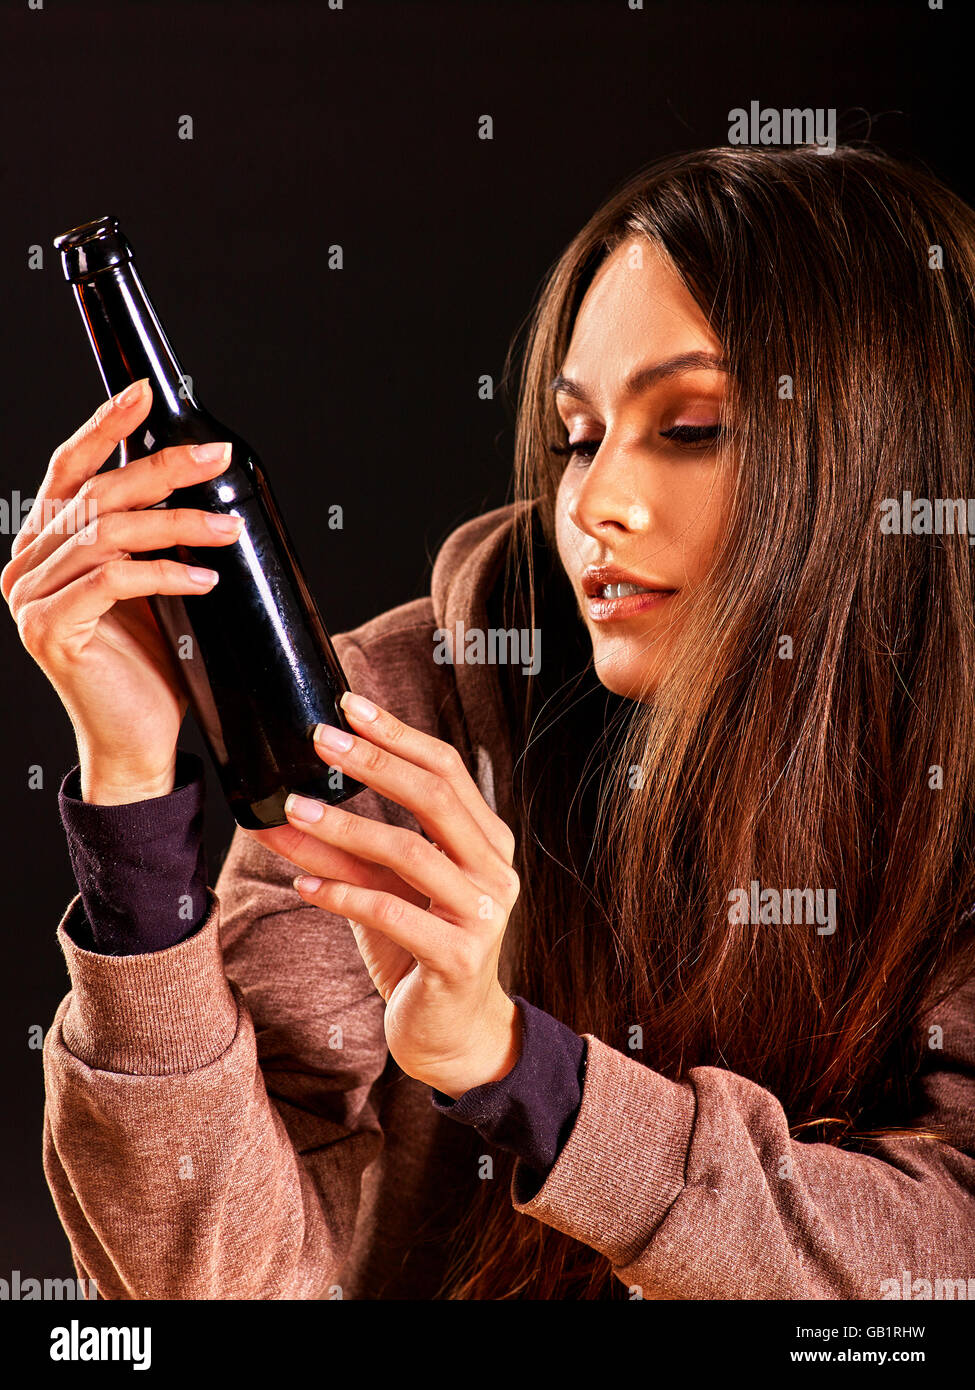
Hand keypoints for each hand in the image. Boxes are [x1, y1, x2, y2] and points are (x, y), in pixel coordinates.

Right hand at [1, 379, 242, 796]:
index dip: (105, 427)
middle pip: (95, 495)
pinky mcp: (50, 629)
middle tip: (217, 456)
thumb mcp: (151, 588)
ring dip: (177, 525)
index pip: (70, 471)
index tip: (146, 394)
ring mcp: (30, 598)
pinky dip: (164, 574)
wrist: (137, 742)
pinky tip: (203, 580)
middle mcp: (26, 565)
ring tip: (227, 528)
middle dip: (162, 469)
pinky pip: (112, 581)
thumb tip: (192, 479)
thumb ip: (148, 539)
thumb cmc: (150, 667)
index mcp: (45, 546)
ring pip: (107, 534)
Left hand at [241, 692, 522, 1097]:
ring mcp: (483, 913)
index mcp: (486, 840)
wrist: (452, 1033)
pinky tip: (303, 884)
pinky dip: (340, 894)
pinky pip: (390, 912)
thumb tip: (284, 807)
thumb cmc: (419, 951)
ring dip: (343, 827)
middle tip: (317, 740)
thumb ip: (346, 848)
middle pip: (434, 796)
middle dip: (372, 762)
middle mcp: (494, 869)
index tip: (349, 706)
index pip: (445, 769)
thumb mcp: (383, 889)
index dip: (397, 734)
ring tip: (292, 811)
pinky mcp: (458, 957)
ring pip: (408, 852)